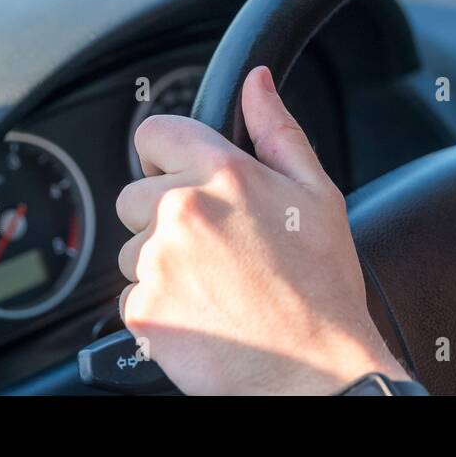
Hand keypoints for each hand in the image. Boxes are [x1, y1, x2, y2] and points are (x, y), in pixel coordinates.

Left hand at [116, 65, 408, 394]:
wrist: (315, 374)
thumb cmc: (323, 287)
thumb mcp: (317, 194)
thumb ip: (277, 130)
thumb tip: (256, 83)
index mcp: (223, 172)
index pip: (153, 132)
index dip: (169, 155)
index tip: (186, 177)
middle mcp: (182, 209)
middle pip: (134, 194)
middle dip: (163, 214)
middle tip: (214, 245)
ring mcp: (157, 261)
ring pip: (133, 248)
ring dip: (161, 264)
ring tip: (216, 285)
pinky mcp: (143, 310)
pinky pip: (132, 297)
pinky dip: (160, 307)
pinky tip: (205, 313)